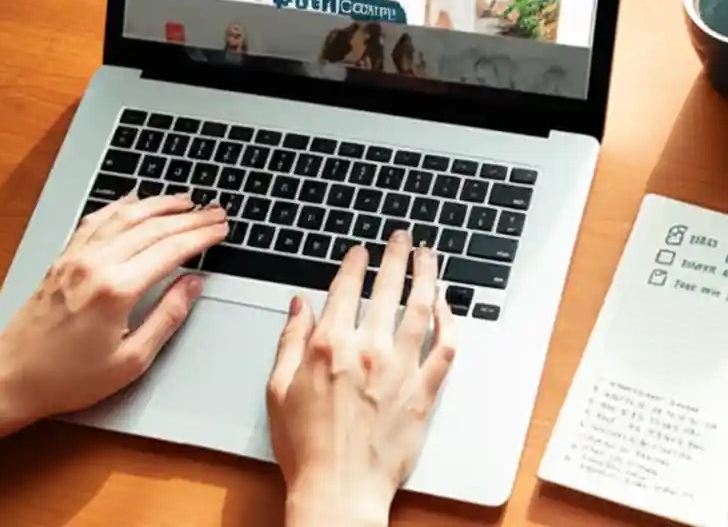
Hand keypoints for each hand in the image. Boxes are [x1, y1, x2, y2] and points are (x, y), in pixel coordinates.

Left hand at [0, 193, 227, 423]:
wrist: (11, 378)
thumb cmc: (70, 378)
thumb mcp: (131, 360)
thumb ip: (167, 317)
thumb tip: (192, 285)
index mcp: (116, 290)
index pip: (170, 250)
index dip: (201, 236)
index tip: (222, 229)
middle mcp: (95, 265)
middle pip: (152, 228)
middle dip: (188, 217)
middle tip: (215, 211)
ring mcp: (75, 258)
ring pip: (124, 217)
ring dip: (158, 204)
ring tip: (184, 199)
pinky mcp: (62, 259)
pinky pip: (95, 221)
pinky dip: (119, 206)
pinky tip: (133, 201)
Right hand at [267, 231, 456, 526]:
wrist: (339, 490)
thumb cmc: (306, 448)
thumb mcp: (278, 390)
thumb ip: (289, 341)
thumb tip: (299, 305)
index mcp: (328, 346)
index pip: (345, 289)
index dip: (355, 263)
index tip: (361, 251)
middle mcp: (368, 350)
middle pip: (387, 288)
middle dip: (396, 255)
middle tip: (403, 237)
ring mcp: (401, 368)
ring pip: (421, 307)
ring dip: (427, 274)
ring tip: (429, 255)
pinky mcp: (424, 390)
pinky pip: (445, 347)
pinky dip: (449, 320)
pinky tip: (447, 305)